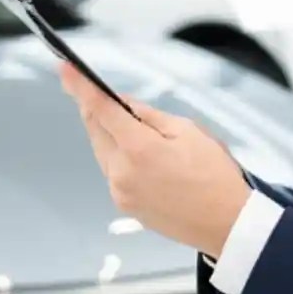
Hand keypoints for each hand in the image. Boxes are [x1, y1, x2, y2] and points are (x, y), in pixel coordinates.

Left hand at [59, 63, 250, 258]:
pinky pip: (113, 172)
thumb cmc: (215, 176)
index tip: (65, 70)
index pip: (100, 108)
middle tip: (110, 99)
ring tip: (144, 136)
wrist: (227, 223)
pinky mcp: (124, 206)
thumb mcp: (188, 131)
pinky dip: (121, 158)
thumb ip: (149, 115)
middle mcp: (121, 172)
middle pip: (96, 130)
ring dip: (112, 135)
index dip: (80, 87)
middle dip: (99, 111)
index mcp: (139, 148)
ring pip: (103, 151)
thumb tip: (122, 104)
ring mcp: (120, 192)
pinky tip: (147, 160)